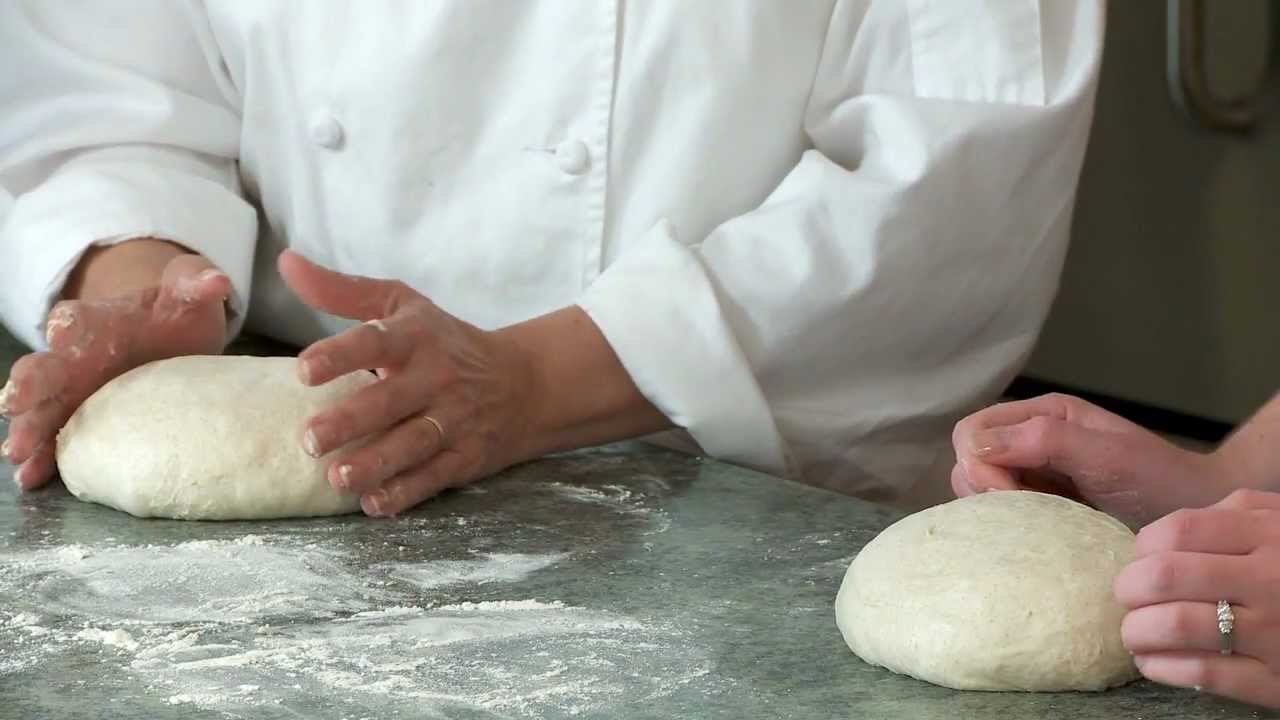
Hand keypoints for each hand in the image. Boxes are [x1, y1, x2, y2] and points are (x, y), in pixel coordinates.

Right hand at [1, 252, 228, 487]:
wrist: (168, 339)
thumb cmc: (175, 315)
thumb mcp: (186, 295)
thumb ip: (194, 283)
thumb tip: (217, 281)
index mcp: (98, 322)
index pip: (77, 318)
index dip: (70, 324)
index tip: (63, 330)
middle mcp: (74, 358)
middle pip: (44, 368)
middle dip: (29, 384)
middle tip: (16, 399)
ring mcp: (72, 393)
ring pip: (40, 410)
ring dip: (28, 429)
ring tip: (17, 452)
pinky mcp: (79, 421)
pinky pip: (54, 443)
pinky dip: (41, 460)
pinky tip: (31, 478)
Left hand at [278, 251, 535, 516]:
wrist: (525, 383)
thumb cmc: (446, 342)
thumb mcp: (403, 305)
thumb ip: (341, 290)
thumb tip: (286, 263)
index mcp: (416, 338)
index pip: (376, 342)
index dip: (340, 355)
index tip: (303, 371)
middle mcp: (437, 379)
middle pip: (391, 401)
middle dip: (350, 421)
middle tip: (309, 439)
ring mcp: (454, 421)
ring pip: (412, 445)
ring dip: (375, 463)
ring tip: (337, 478)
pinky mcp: (466, 457)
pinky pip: (434, 477)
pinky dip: (405, 492)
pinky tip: (374, 503)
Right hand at [950, 393, 1229, 526]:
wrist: (1196, 510)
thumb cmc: (1157, 477)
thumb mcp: (1103, 453)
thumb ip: (1043, 441)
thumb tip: (975, 447)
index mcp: (1042, 415)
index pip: (973, 430)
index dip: (977, 461)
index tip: (1007, 492)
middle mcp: (1030, 440)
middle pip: (968, 459)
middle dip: (981, 487)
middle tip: (1020, 512)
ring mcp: (1034, 474)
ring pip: (978, 488)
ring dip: (993, 507)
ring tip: (1031, 524)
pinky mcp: (1039, 506)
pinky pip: (1002, 511)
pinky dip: (1006, 523)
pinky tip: (1034, 535)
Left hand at [1115, 489, 1279, 707]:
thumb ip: (1233, 516)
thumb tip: (1162, 535)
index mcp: (1268, 535)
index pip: (1179, 531)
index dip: (1143, 548)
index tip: (1139, 562)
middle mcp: (1270, 581)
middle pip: (1166, 576)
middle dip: (1129, 589)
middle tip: (1128, 598)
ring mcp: (1274, 633)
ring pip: (1177, 625)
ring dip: (1137, 631)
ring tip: (1134, 632)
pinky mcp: (1276, 681)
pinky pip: (1204, 673)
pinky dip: (1162, 667)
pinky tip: (1152, 662)